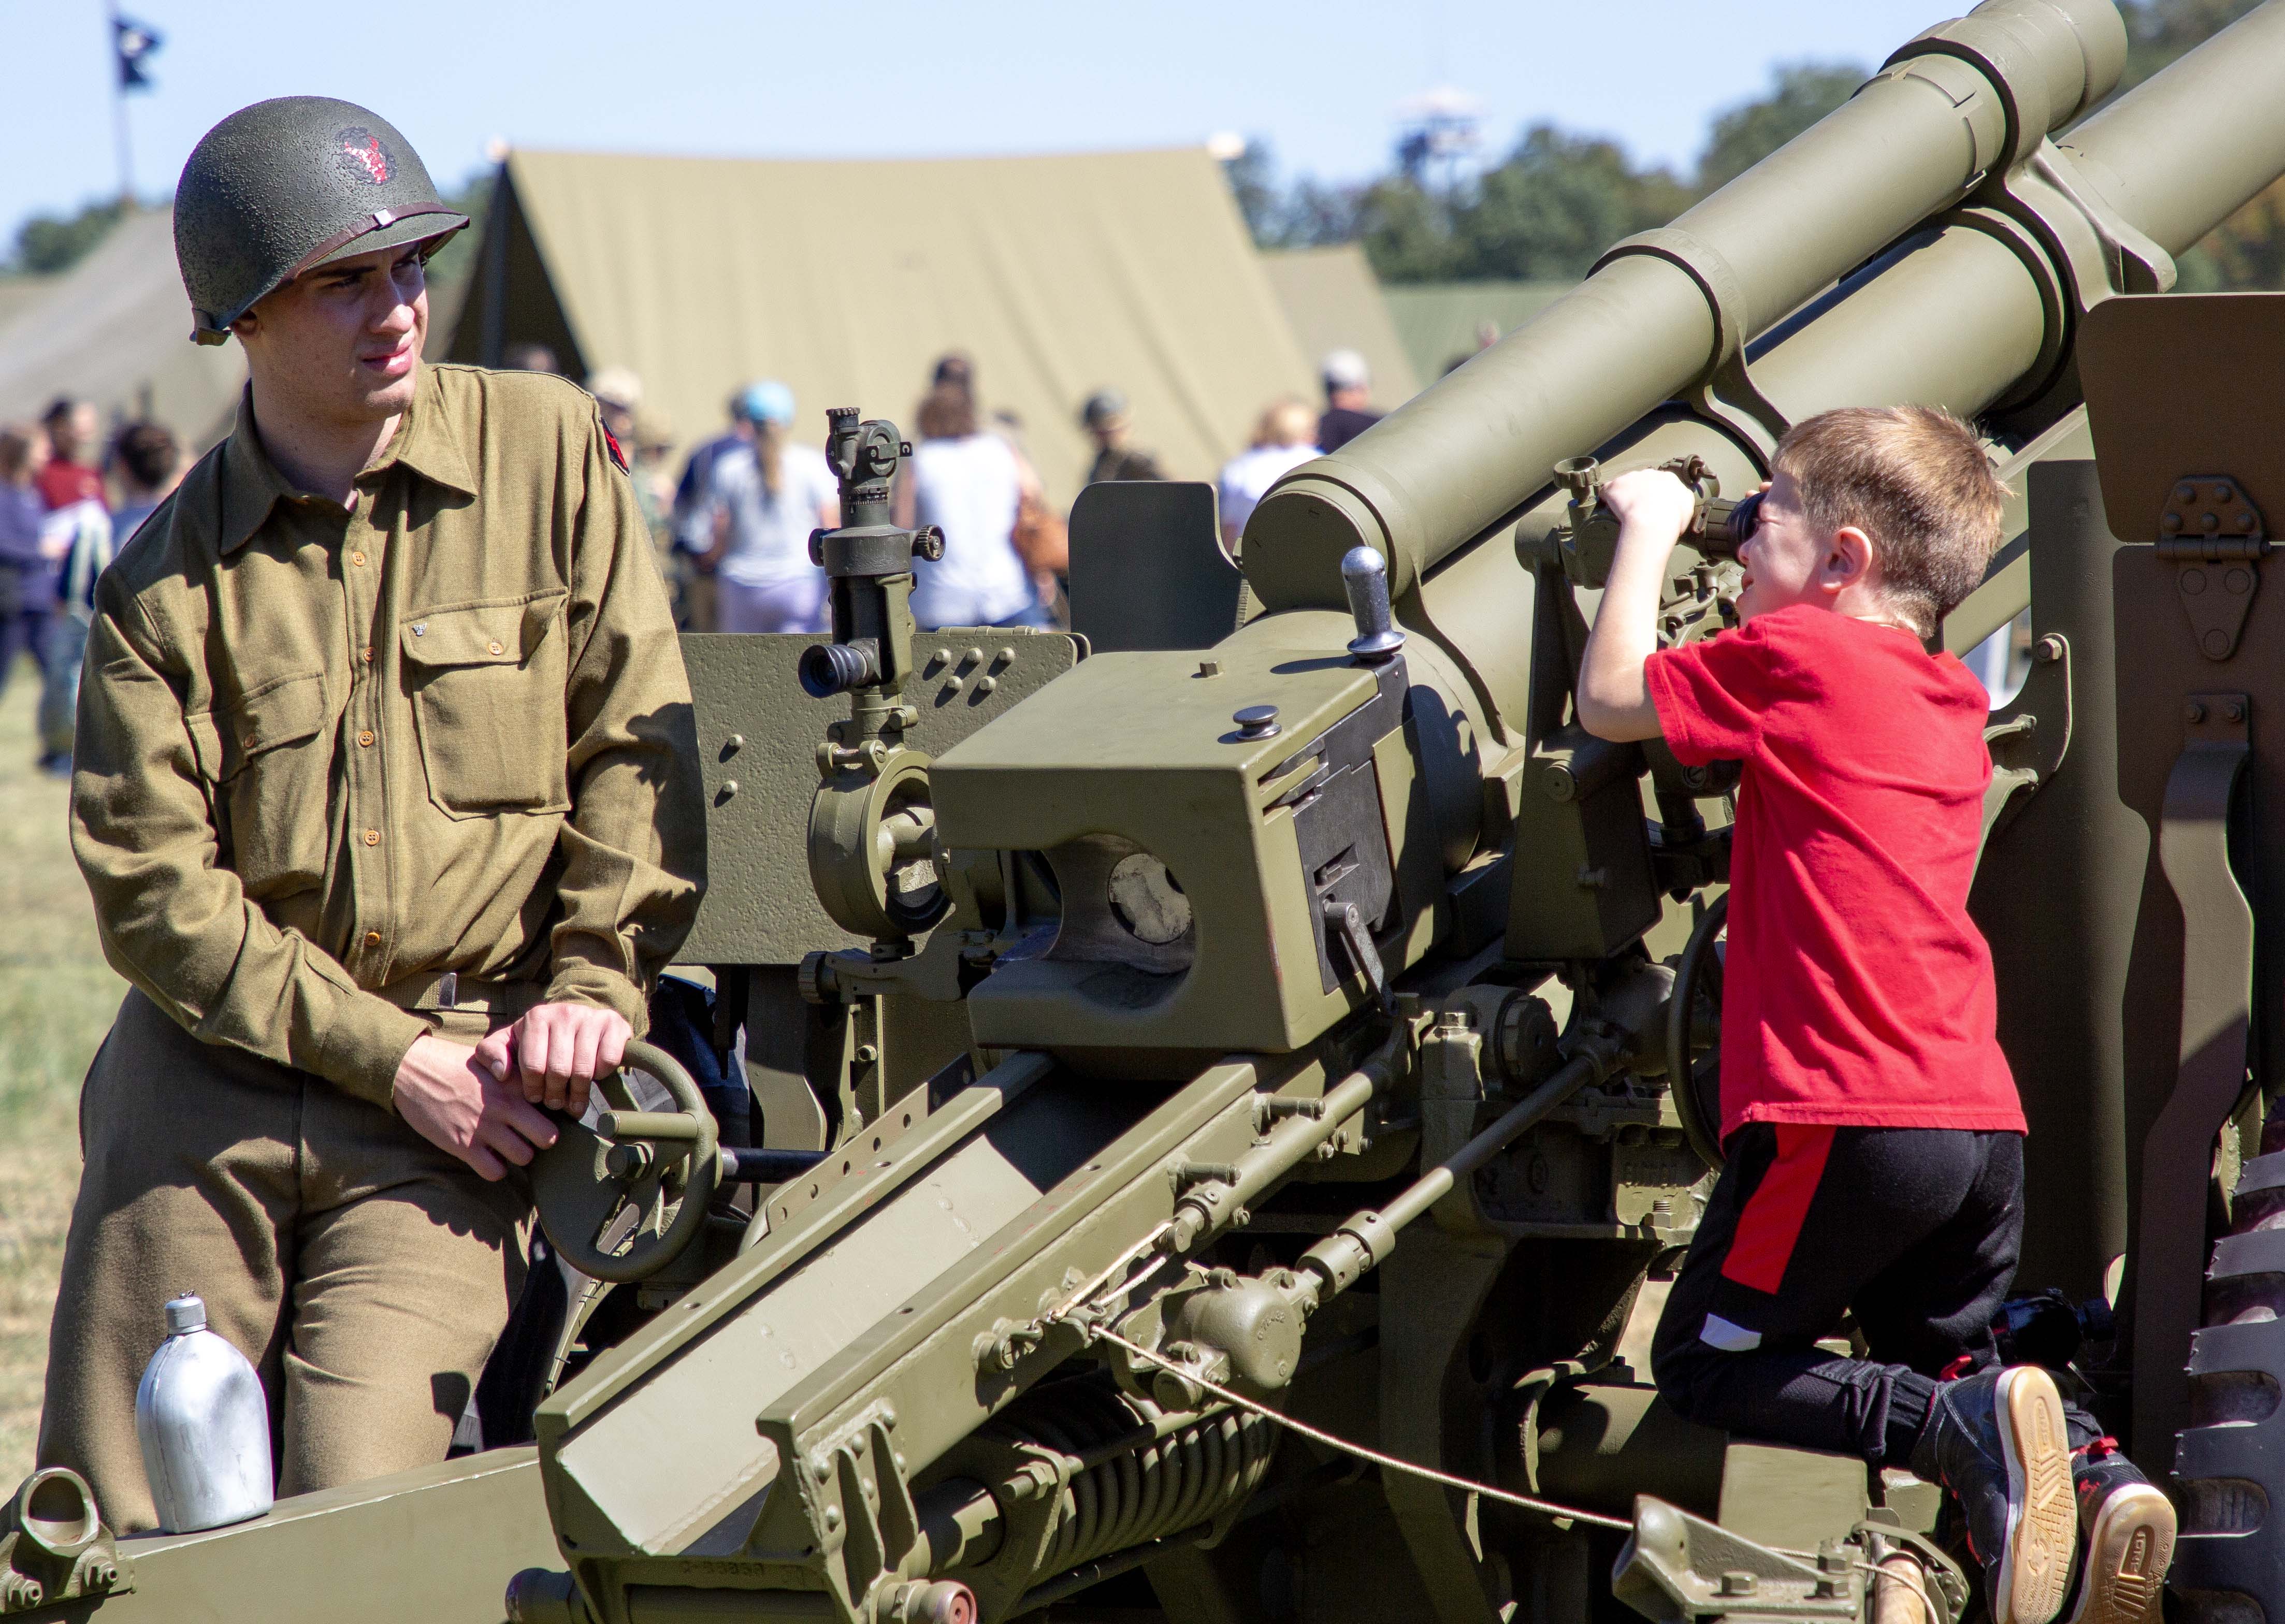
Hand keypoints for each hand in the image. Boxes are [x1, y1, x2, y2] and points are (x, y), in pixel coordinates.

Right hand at [392, 1034, 559, 1180]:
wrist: (414, 1071)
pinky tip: (489, 1157)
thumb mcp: (492, 1061)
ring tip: (507, 1146)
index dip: (555, 1112)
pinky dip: (495, 1169)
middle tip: (531, 1137)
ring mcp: (485, 1126)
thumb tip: (543, 1088)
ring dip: (518, 1155)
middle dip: (543, 1140)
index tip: (548, 1114)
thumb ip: (518, 1076)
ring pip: (524, 1157)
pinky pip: (495, 1172)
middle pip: (548, 1136)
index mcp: (515, 1082)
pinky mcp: (463, 1145)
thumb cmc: (455, 1066)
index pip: (554, 1103)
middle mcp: (505, 1105)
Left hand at [473, 1002, 632, 1117]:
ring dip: (578, 1093)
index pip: (534, 1066)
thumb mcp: (509, 1042)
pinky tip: (594, 1077)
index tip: (535, 1098)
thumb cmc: (538, 1039)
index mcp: (536, 1017)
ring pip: (584, 1069)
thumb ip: (491, 1053)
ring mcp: (591, 1017)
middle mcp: (564, 1012)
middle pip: (559, 1070)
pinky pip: (608, 1060)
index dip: (534, 1089)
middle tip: (555, 1104)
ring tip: (573, 1103)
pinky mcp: (614, 1023)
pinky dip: (601, 1075)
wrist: (576, 1018)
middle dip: (556, 1095)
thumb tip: (501, 1073)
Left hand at [1598, 467, 1699, 549]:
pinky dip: (1606, 498)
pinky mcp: (1614, 486)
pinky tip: (1607, 507)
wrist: (1654, 520)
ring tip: (1623, 512)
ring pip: (1625, 484)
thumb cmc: (1672, 518)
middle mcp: (1649, 474)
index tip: (1654, 505)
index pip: (1661, 483)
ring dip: (1623, 495)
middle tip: (1639, 510)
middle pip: (1642, 481)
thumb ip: (1682, 502)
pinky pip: (1607, 490)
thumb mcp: (1687, 508)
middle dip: (1640, 493)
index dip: (1656, 495)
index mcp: (1668, 478)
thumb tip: (1679, 509)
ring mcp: (1630, 478)